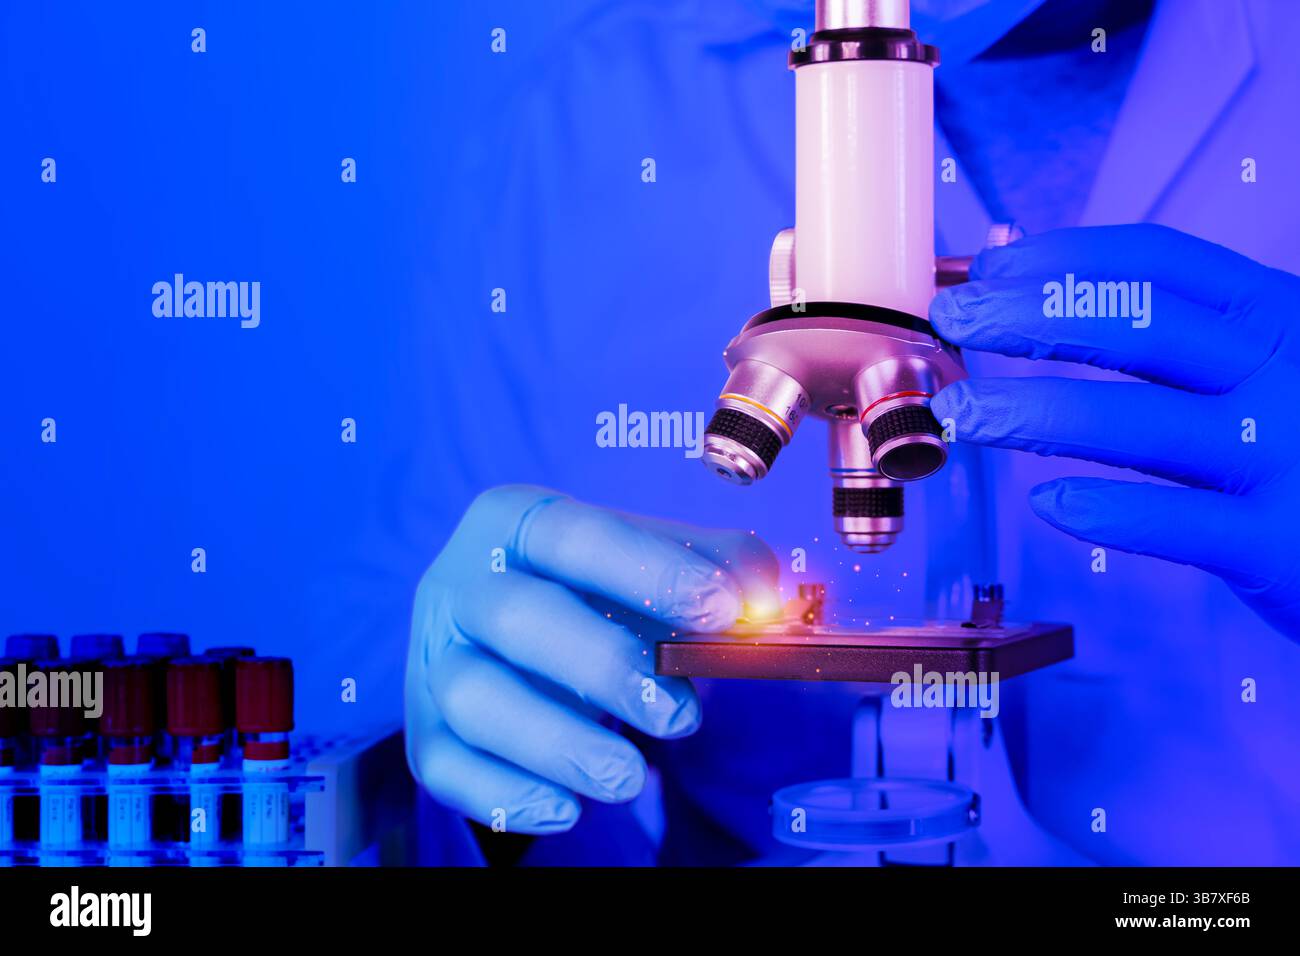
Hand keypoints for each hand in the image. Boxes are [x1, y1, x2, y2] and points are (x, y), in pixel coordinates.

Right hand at [405, 485, 779, 833]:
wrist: (524, 638)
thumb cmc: (595, 592)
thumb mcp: (653, 563)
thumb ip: (718, 567)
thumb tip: (767, 597)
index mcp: (516, 521)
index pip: (573, 533)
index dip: (648, 569)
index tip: (721, 609)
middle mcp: (462, 583)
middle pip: (515, 615)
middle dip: (604, 666)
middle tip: (681, 716)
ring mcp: (437, 658)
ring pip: (471, 696)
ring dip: (555, 742)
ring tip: (628, 777)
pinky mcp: (425, 729)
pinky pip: (444, 766)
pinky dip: (504, 793)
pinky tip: (567, 809)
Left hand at [930, 224, 1299, 639]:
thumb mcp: (1270, 362)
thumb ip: (1178, 331)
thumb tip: (1037, 279)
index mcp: (1276, 317)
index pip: (1159, 263)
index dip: (1062, 258)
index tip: (985, 270)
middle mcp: (1283, 371)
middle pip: (1138, 326)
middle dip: (1030, 316)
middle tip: (951, 323)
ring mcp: (1284, 453)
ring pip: (1139, 422)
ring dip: (1035, 412)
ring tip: (960, 414)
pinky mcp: (1280, 541)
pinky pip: (1177, 523)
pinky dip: (1108, 512)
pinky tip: (1049, 504)